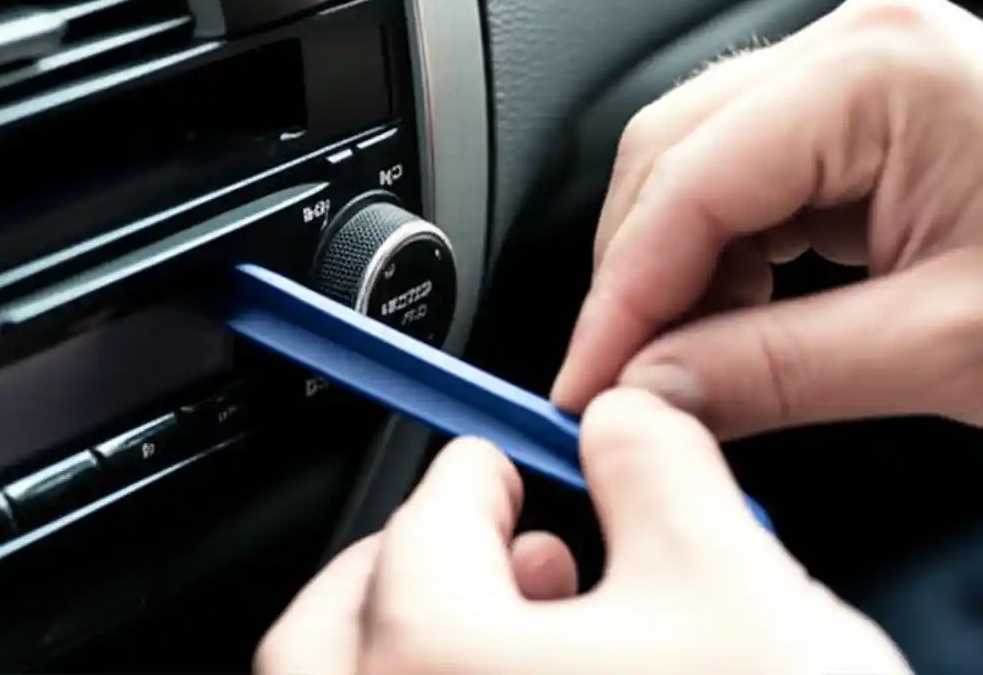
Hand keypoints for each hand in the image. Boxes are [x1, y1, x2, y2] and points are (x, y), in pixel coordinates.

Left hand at [255, 389, 905, 673]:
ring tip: (526, 617)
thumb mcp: (737, 588)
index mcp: (434, 657)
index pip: (426, 522)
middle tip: (477, 535)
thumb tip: (624, 420)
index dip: (472, 473)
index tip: (496, 461)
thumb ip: (656, 469)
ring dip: (415, 639)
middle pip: (334, 622)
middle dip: (404, 559)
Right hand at [552, 0, 982, 436]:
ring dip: (674, 280)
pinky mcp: (865, 126)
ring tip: (686, 366)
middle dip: (636, 284)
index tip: (583, 386)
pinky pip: (747, 191)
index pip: (688, 186)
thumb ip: (773, 371)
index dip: (619, 301)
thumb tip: (646, 392)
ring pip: (696, 178)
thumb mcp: (947, 347)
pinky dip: (721, 268)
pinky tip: (731, 326)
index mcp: (880, 70)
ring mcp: (858, 82)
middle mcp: (857, 54)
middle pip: (671, 164)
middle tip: (620, 385)